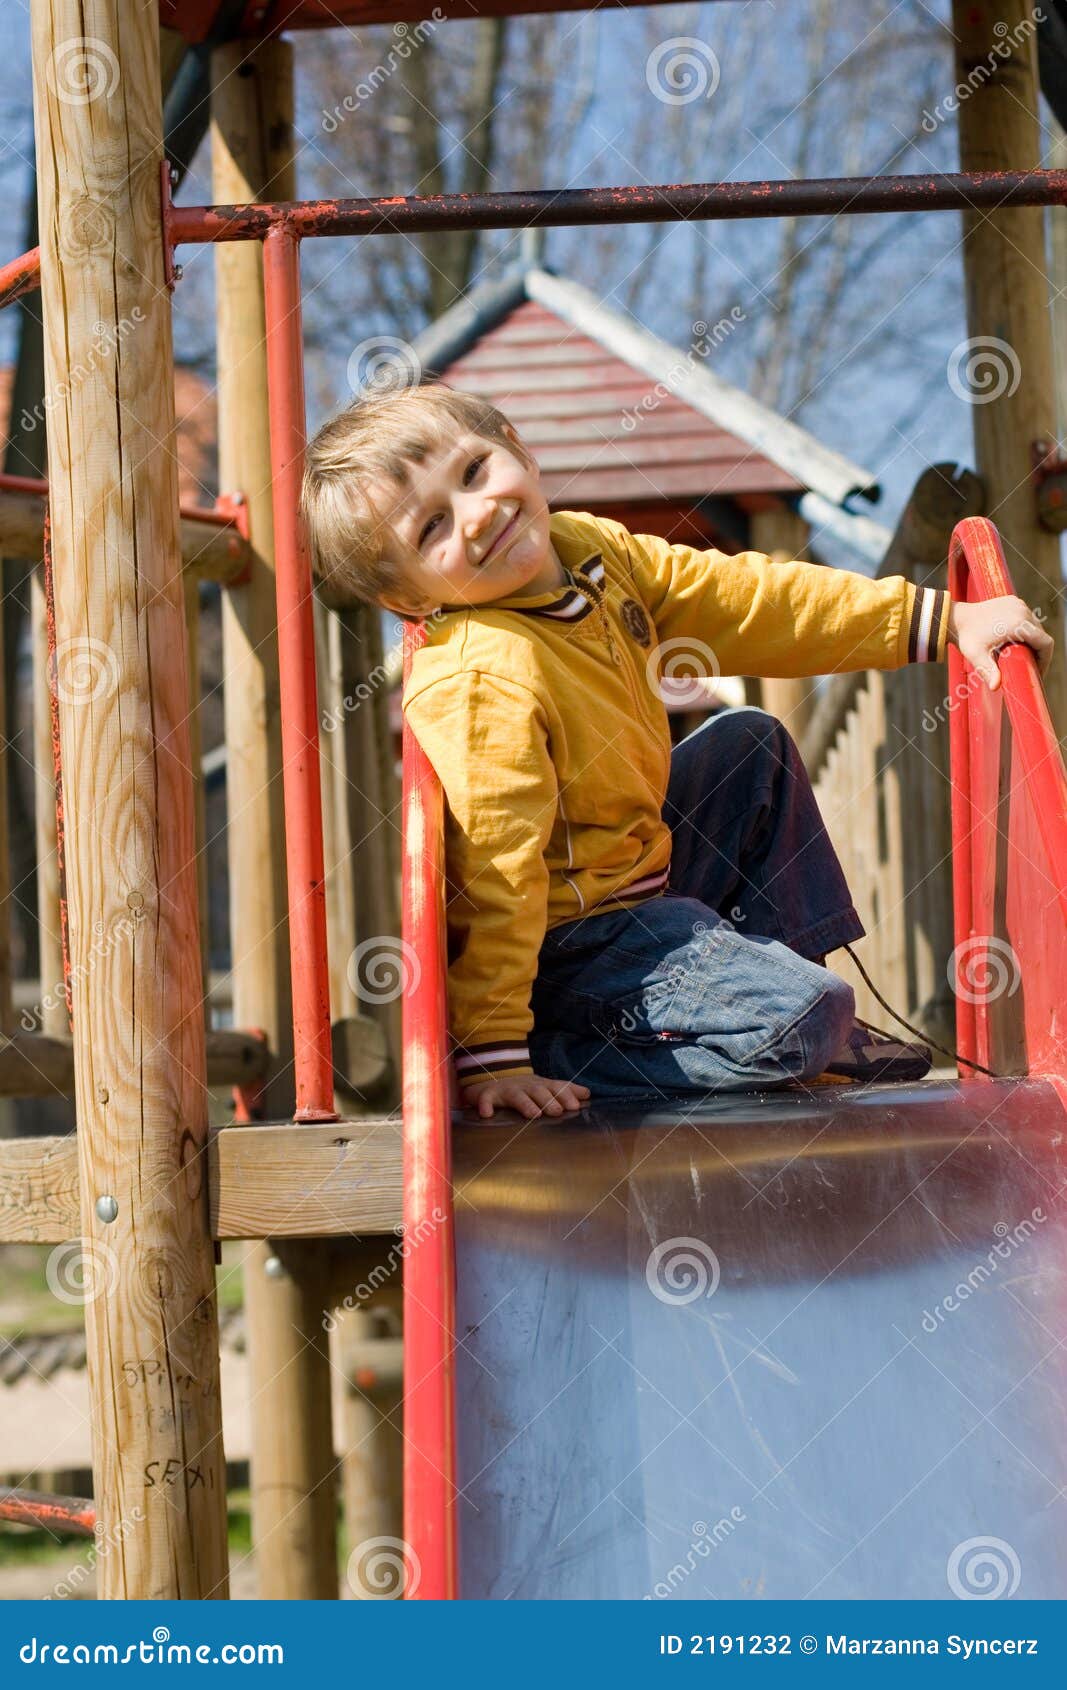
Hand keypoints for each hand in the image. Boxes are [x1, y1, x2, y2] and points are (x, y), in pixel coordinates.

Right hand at [459, 1072, 590, 1119]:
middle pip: (538, 1091)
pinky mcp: (488, 1094)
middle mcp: (525, 1086)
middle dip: (548, 1100)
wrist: (491, 1075)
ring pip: (516, 1095)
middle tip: (558, 1111)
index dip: (565, 1095)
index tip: (575, 1106)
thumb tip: (588, 1094)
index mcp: (540, 1085)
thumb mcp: (545, 1086)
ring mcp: (506, 1089)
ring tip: (534, 1114)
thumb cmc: (524, 1087)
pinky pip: (485, 1099)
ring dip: (525, 1104)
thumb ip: (565, 1090)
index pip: (555, 1088)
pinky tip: (487, 1114)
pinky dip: (485, 1105)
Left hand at [948, 595, 1053, 689]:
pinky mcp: (1013, 601)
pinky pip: (1027, 617)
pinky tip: (1016, 641)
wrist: (957, 617)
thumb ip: (987, 671)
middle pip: (1042, 635)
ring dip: (1032, 640)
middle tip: (1029, 667)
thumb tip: (995, 687)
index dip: (1046, 659)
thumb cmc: (967, 637)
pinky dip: (1026, 629)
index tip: (1038, 671)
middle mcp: (1022, 611)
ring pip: (1035, 626)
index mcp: (1019, 624)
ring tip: (1023, 656)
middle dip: (1039, 652)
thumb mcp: (976, 656)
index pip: (1045, 643)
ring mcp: (1018, 604)